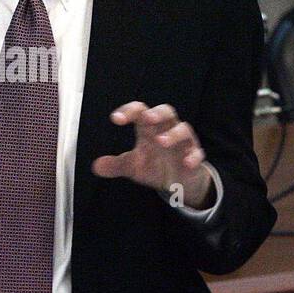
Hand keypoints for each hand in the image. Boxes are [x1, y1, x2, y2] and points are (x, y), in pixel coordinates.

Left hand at [92, 102, 214, 208]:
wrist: (179, 181)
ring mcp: (183, 143)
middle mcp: (167, 130)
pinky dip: (193, 156)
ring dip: (173, 134)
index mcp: (150, 129)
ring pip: (184, 129)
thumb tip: (96, 166)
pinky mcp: (195, 157)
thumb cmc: (156, 165)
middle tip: (147, 118)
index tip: (116, 119)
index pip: (140, 111)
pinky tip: (186, 163)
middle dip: (157, 114)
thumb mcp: (133, 167)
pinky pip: (197, 153)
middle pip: (166, 112)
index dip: (129, 111)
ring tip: (161, 141)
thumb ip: (116, 165)